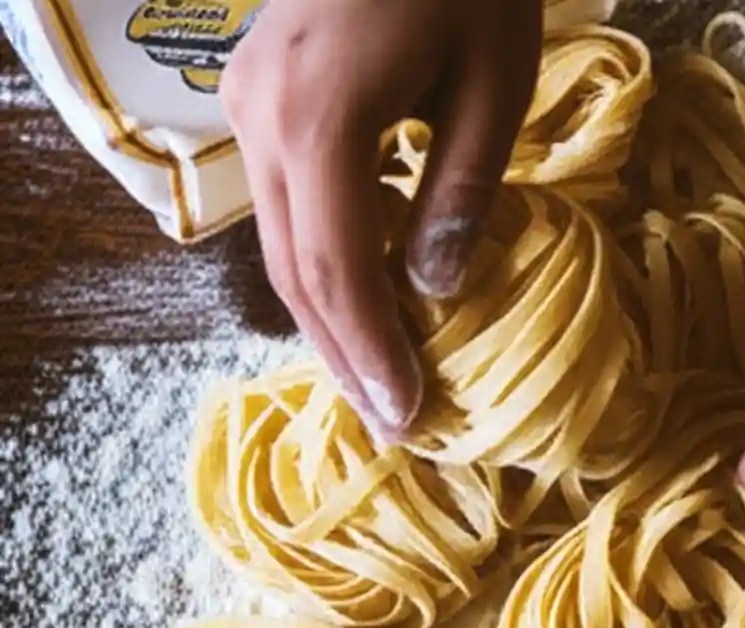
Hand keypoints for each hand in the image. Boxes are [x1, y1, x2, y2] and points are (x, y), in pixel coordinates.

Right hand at [220, 0, 540, 438]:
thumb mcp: (492, 84)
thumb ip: (460, 190)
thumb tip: (434, 290)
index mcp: (323, 118)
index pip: (341, 271)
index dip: (373, 353)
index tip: (408, 417)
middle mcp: (263, 118)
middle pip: (295, 269)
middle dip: (342, 352)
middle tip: (388, 422)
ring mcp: (248, 100)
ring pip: (281, 240)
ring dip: (326, 314)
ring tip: (374, 379)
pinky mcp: (256, 89)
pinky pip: (286, 200)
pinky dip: (322, 257)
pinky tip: (361, 293)